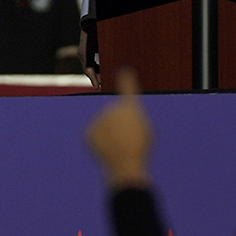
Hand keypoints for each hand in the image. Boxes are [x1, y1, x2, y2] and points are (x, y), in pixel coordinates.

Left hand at [86, 67, 153, 185]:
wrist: (126, 164)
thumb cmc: (140, 149)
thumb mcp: (145, 131)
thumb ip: (134, 119)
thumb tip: (123, 119)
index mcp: (131, 107)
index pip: (128, 88)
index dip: (126, 80)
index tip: (124, 71)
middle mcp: (113, 108)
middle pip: (115, 114)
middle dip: (119, 124)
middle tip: (127, 139)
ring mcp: (100, 118)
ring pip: (105, 125)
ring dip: (110, 134)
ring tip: (118, 146)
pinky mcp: (89, 130)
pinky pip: (95, 134)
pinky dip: (100, 141)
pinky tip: (107, 149)